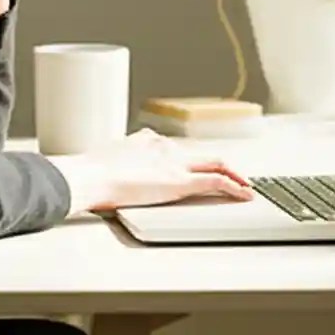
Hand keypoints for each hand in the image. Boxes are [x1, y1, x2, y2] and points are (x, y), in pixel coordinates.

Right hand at [47, 129, 255, 214]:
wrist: (90, 176)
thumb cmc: (89, 173)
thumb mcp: (103, 163)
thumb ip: (112, 166)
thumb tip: (101, 175)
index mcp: (145, 141)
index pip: (173, 148)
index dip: (186, 159)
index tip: (189, 167)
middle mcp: (164, 147)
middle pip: (200, 153)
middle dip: (219, 163)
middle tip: (231, 174)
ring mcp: (175, 164)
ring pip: (215, 163)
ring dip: (233, 174)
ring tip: (244, 185)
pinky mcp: (180, 181)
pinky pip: (216, 181)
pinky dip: (235, 187)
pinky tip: (244, 193)